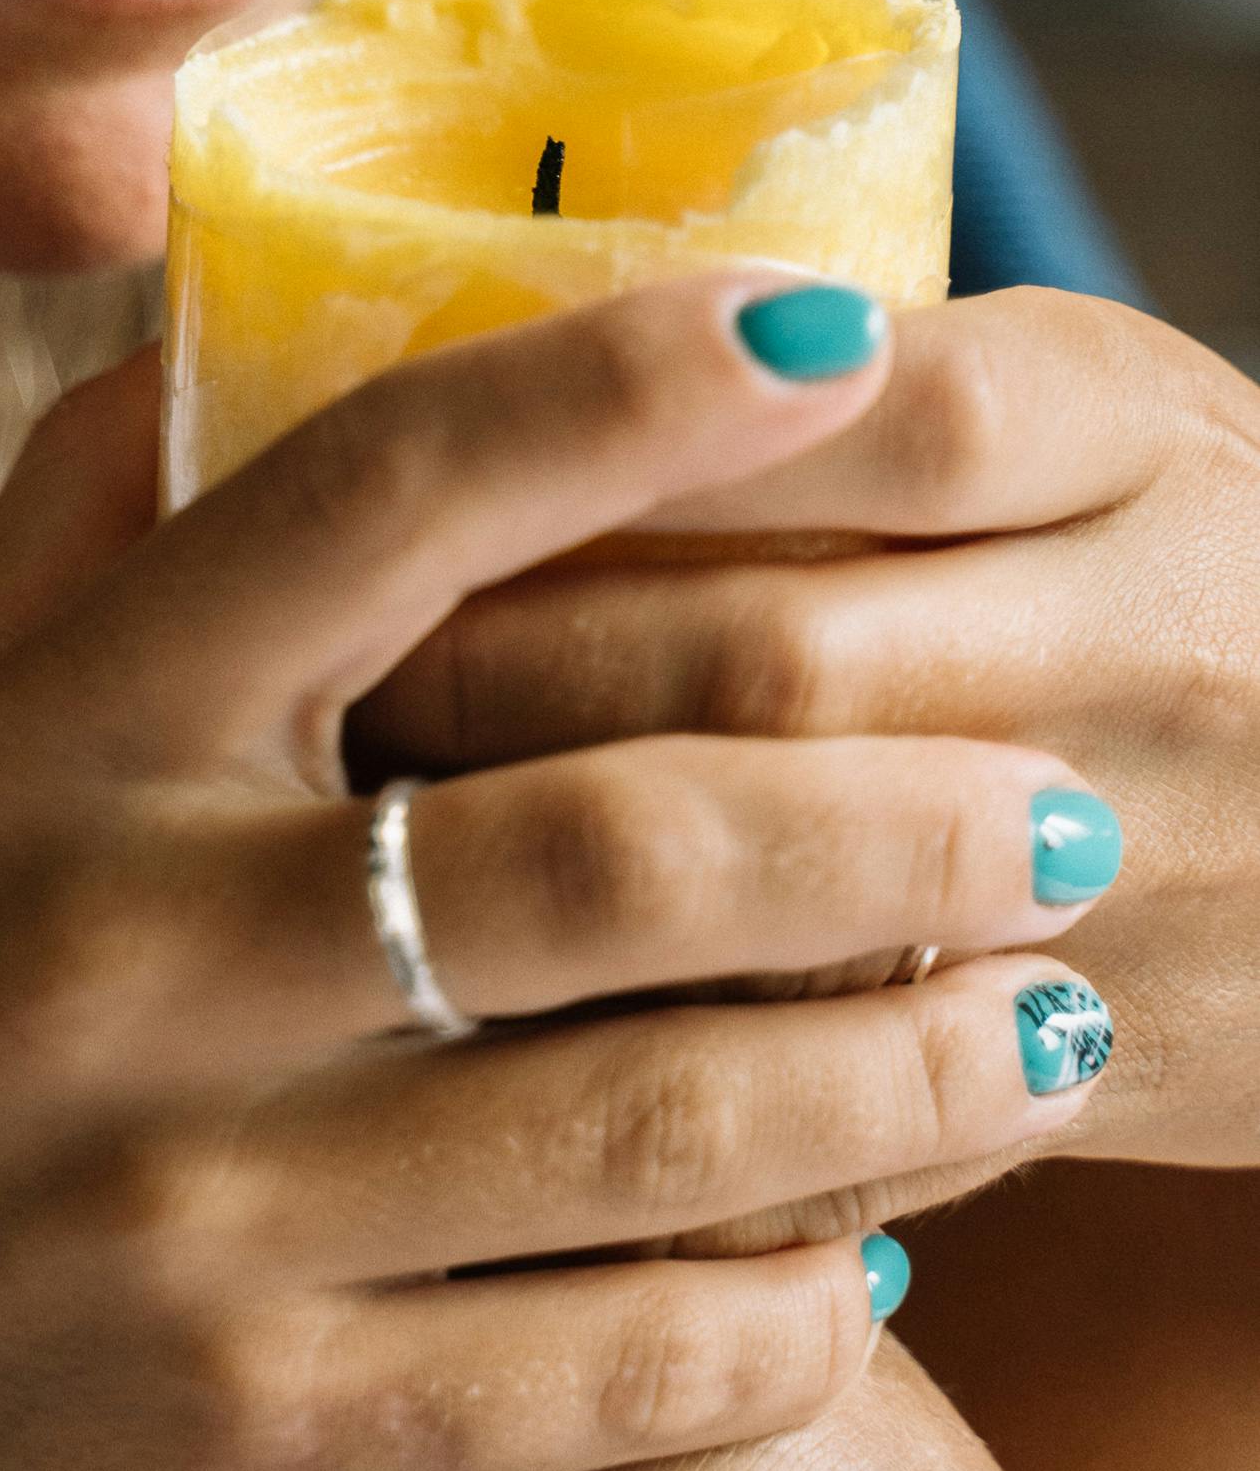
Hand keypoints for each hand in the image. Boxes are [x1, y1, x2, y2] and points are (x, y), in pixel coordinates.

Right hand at [0, 280, 1115, 1470]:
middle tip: (1057, 794)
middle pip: (616, 823)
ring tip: (1043, 1006)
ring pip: (666, 1102)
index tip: (829, 341)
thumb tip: (211, 335)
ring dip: (906, 1053)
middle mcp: (131, 945)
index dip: (625, 389)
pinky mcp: (255, 1442)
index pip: (378, 493)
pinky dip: (787, 1307)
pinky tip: (874, 1255)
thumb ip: (57, 552)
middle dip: (895, 805)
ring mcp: (198, 1208)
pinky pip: (613, 1362)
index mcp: (51, 746)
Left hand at [359, 287, 1259, 1174]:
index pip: (854, 412)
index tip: (409, 473)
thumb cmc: (1186, 560)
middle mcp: (1153, 641)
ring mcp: (1153, 870)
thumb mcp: (1089, 409)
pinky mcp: (1123, 1067)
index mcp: (1123, 435)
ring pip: (782, 902)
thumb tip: (507, 358)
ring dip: (538, 892)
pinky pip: (852, 1112)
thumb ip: (861, 386)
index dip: (609, 443)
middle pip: (761, 660)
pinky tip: (489, 1066)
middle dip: (496, 677)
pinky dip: (657, 1092)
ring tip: (343, 865)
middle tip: (301, 685)